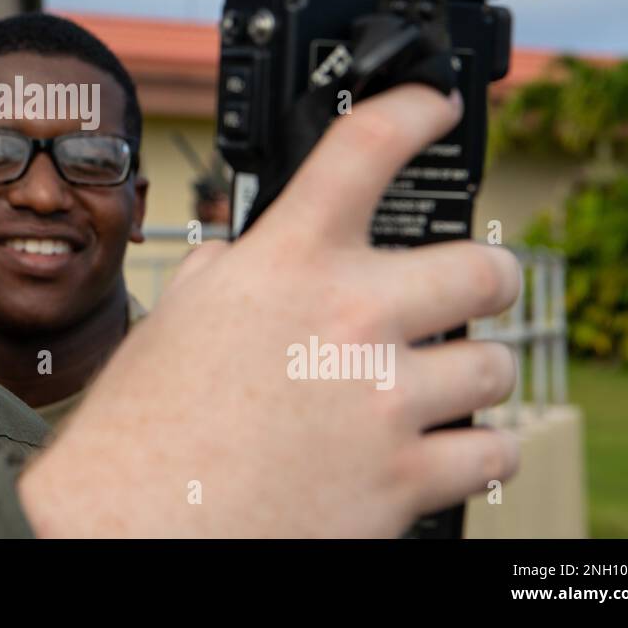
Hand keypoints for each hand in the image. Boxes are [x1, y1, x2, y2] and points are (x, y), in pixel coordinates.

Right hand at [19, 84, 519, 536]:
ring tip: (441, 384)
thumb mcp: (177, 316)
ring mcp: (385, 401)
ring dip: (473, 372)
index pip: (363, 148)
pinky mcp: (405, 478)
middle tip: (472, 287)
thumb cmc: (141, 425)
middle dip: (484, 277)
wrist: (132, 523)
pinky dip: (478, 449)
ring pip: (495, 364)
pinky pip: (493, 451)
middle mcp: (349, 318)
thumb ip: (230, 272)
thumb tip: (246, 257)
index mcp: (284, 263)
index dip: (412, 109)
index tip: (432, 106)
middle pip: (483, 267)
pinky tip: (448, 446)